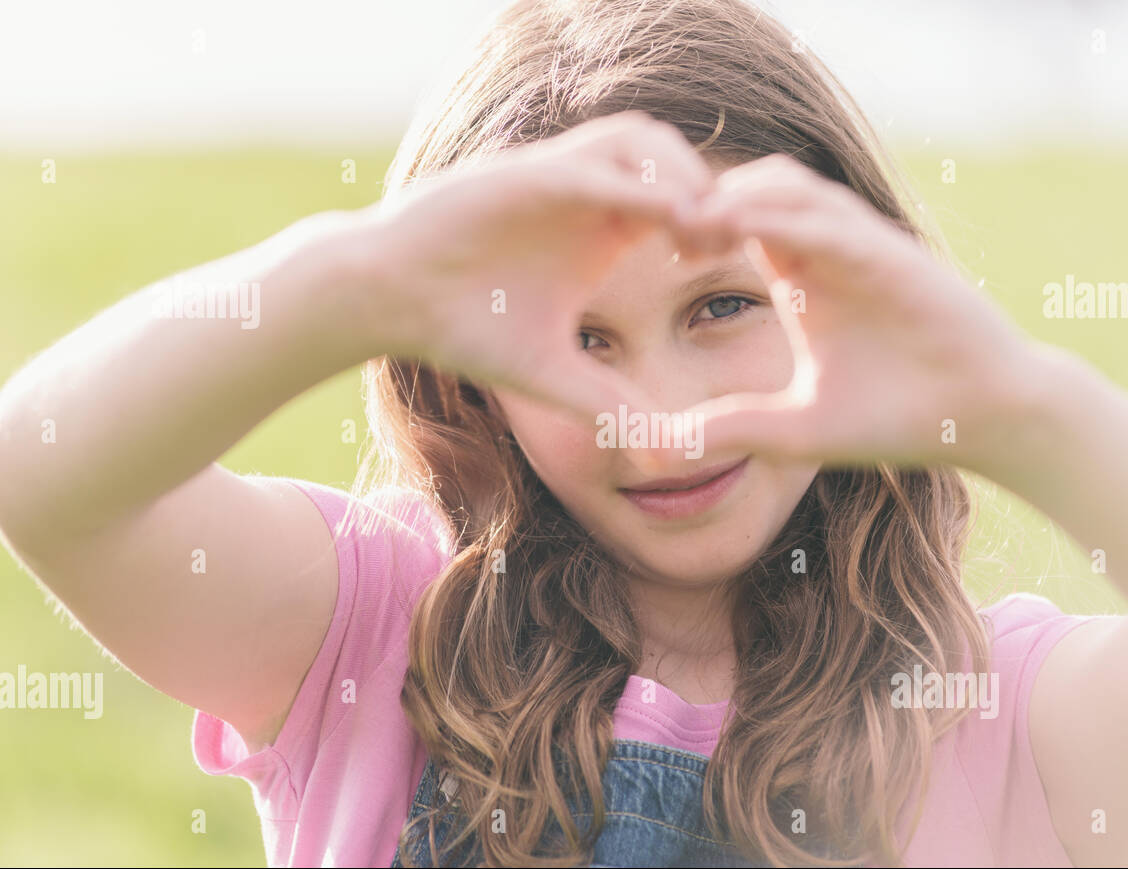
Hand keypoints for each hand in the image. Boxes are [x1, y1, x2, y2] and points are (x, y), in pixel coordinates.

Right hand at [351, 111, 715, 422]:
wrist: (386, 300)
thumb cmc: (464, 328)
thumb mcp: (552, 375)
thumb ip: (608, 405)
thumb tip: (664, 459)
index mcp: (601, 229)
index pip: (679, 198)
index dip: (715, 220)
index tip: (730, 260)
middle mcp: (584, 193)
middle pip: (672, 157)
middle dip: (709, 189)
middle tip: (727, 238)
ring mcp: (552, 177)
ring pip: (637, 140)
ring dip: (677, 172)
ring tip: (698, 226)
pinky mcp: (520, 177)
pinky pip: (588, 166)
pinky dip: (630, 182)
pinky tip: (660, 217)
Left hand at [668, 153, 1049, 473]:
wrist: (982, 419)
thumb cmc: (896, 419)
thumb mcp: (796, 429)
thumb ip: (733, 427)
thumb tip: (660, 451)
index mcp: (802, 279)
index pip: (736, 225)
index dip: (689, 226)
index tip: (647, 247)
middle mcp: (828, 252)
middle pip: (753, 191)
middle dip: (702, 199)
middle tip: (652, 220)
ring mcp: (862, 247)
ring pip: (790, 190)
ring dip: (736, 196)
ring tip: (684, 215)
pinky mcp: (891, 255)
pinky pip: (830, 221)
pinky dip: (784, 215)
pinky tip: (741, 222)